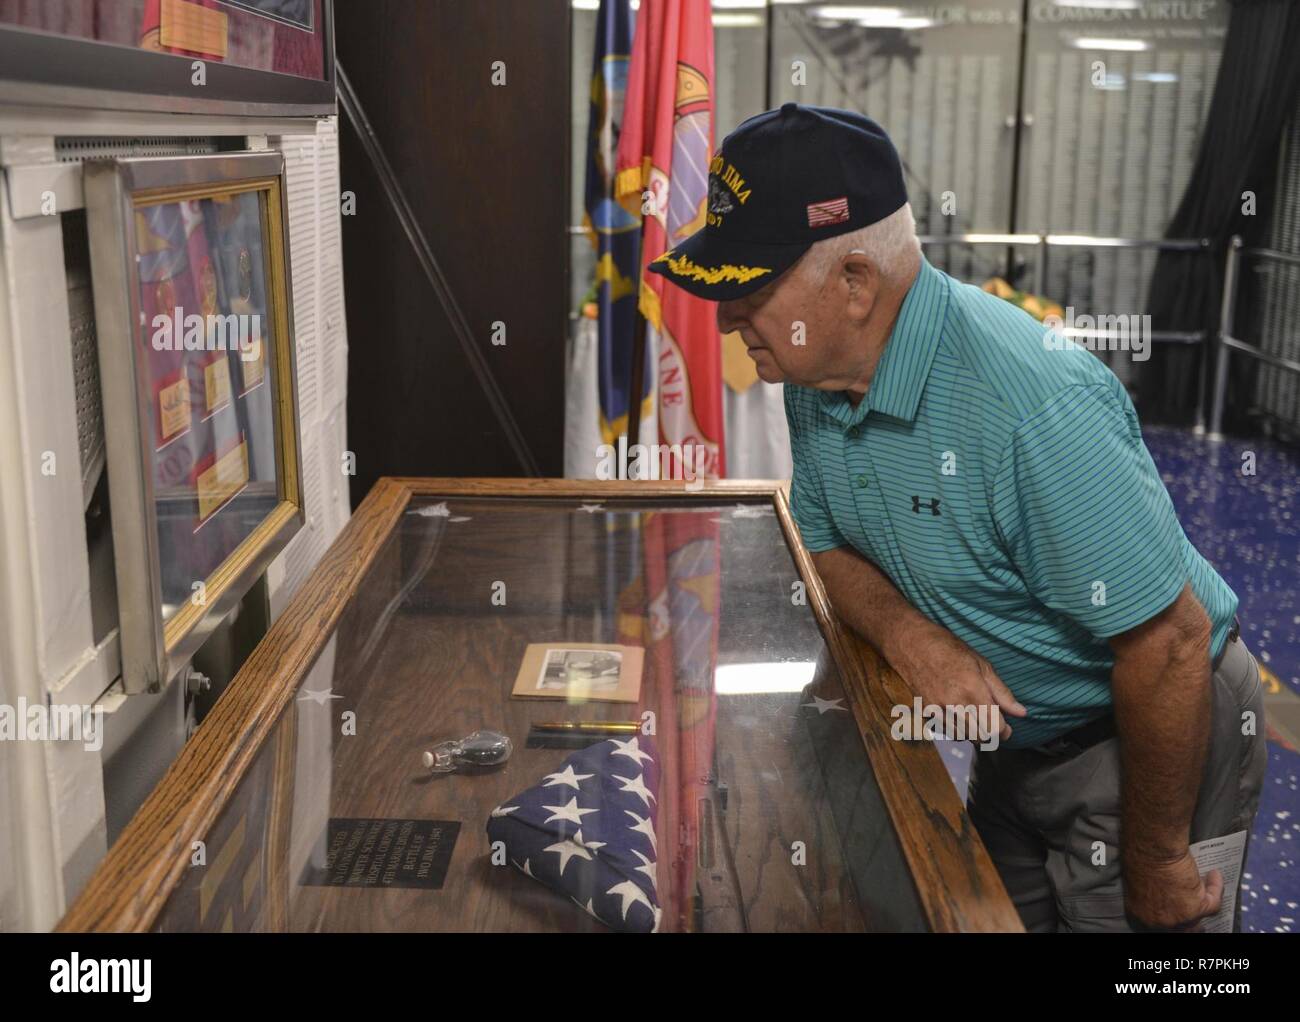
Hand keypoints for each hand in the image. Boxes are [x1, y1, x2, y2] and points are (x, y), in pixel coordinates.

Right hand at [889, 621, 1025, 742]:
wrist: (913, 644)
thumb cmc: (949, 649)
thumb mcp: (982, 665)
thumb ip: (1002, 692)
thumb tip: (1021, 712)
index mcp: (973, 689)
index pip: (994, 727)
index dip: (1004, 731)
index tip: (1006, 727)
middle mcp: (955, 703)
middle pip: (980, 736)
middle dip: (991, 733)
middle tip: (993, 722)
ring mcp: (939, 709)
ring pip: (964, 737)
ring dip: (975, 732)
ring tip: (976, 716)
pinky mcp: (927, 712)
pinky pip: (948, 731)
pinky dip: (958, 728)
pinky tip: (959, 715)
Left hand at [1124, 850, 1222, 931]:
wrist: (1151, 846)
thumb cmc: (1140, 853)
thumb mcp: (1140, 877)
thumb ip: (1153, 890)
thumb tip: (1166, 888)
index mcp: (1141, 913)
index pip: (1161, 921)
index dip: (1172, 912)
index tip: (1178, 905)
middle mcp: (1159, 921)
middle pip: (1182, 924)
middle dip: (1191, 915)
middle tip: (1195, 905)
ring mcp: (1178, 917)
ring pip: (1199, 914)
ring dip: (1205, 897)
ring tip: (1207, 880)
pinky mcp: (1195, 908)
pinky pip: (1213, 903)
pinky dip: (1216, 888)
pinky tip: (1214, 875)